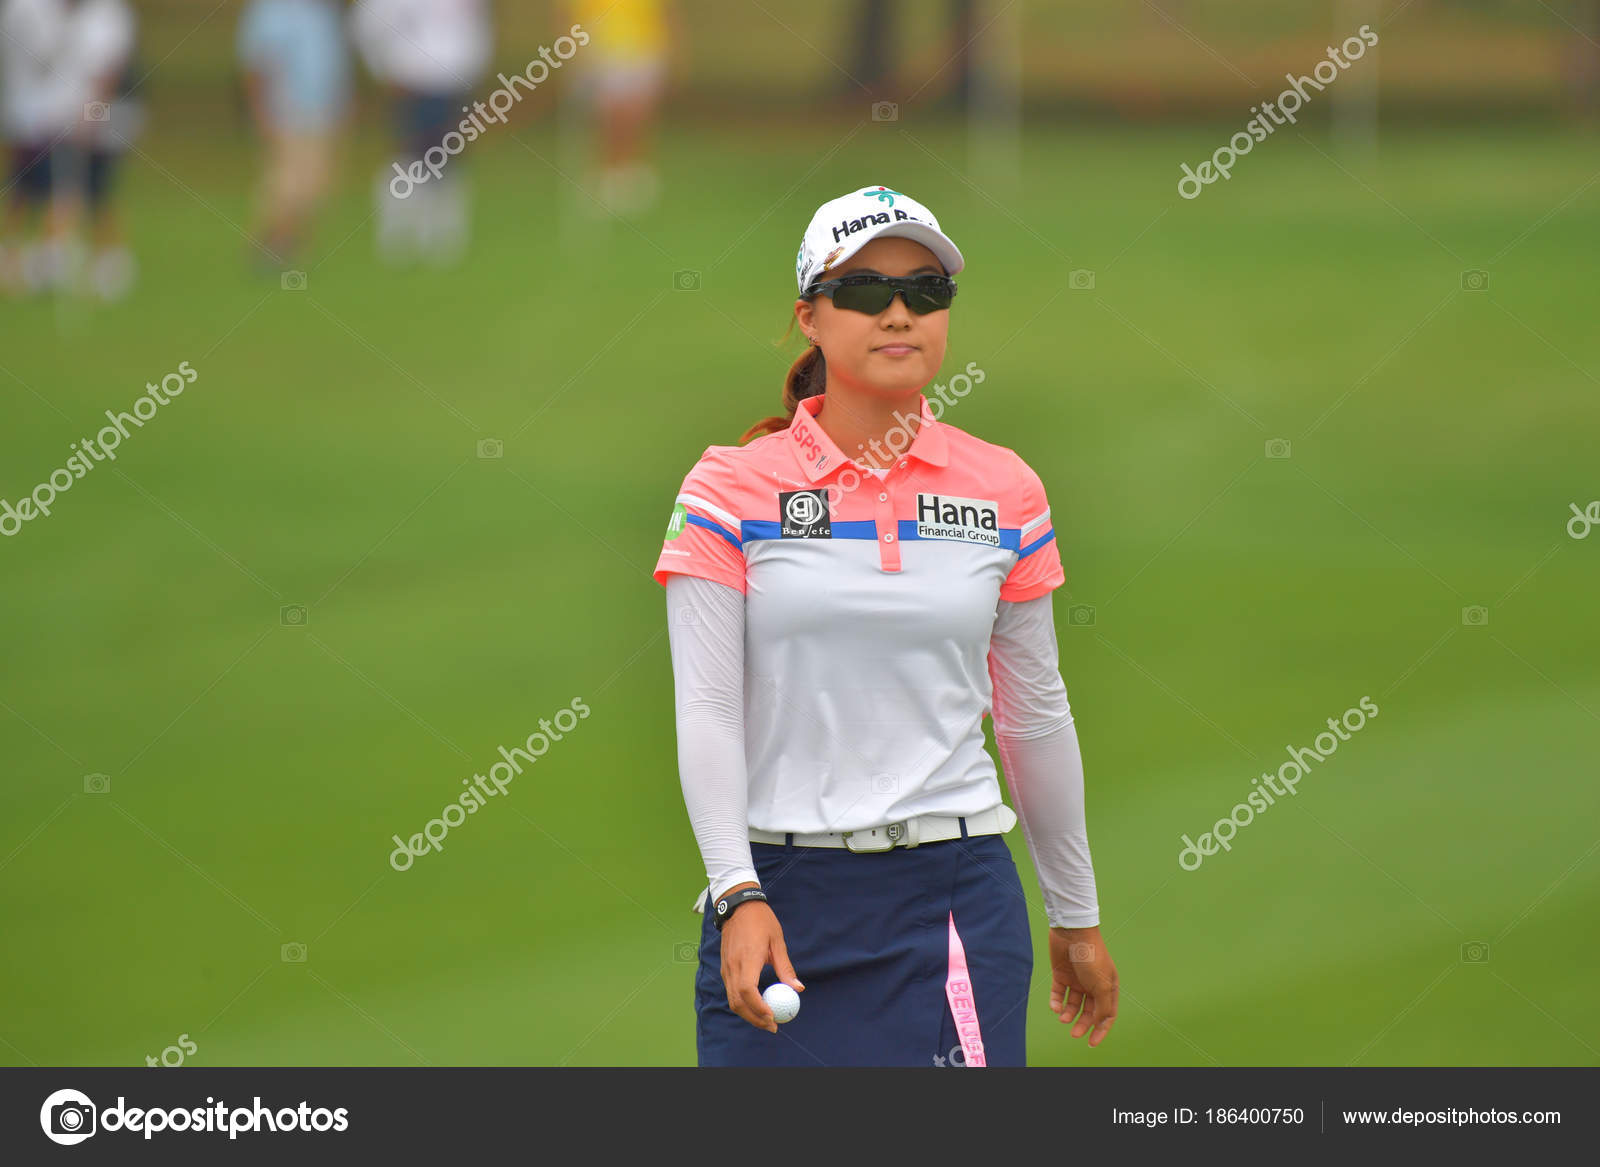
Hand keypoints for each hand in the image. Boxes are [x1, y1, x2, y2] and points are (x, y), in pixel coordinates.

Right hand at [716, 884, 803, 1032]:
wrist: (738, 906)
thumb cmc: (762, 921)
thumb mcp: (777, 942)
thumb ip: (785, 967)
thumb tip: (797, 989)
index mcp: (748, 959)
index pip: (748, 991)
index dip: (759, 1008)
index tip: (773, 1019)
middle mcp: (733, 966)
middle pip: (738, 1002)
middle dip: (754, 1018)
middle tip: (772, 1026)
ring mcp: (726, 968)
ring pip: (732, 999)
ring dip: (748, 1014)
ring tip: (766, 1020)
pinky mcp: (725, 968)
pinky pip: (731, 991)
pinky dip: (742, 1004)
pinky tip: (756, 1005)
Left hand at [1048, 925, 1117, 1045]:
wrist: (1072, 933)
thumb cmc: (1092, 957)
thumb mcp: (1102, 985)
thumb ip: (1103, 1006)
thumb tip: (1099, 1023)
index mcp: (1108, 987)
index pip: (1107, 1014)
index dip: (1101, 1030)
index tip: (1091, 1043)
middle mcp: (1093, 985)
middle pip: (1089, 1011)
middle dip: (1082, 1024)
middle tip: (1074, 1033)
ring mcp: (1077, 980)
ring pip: (1073, 1004)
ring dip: (1068, 1014)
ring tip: (1063, 1018)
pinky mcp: (1061, 974)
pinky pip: (1058, 993)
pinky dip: (1056, 1002)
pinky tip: (1055, 1006)